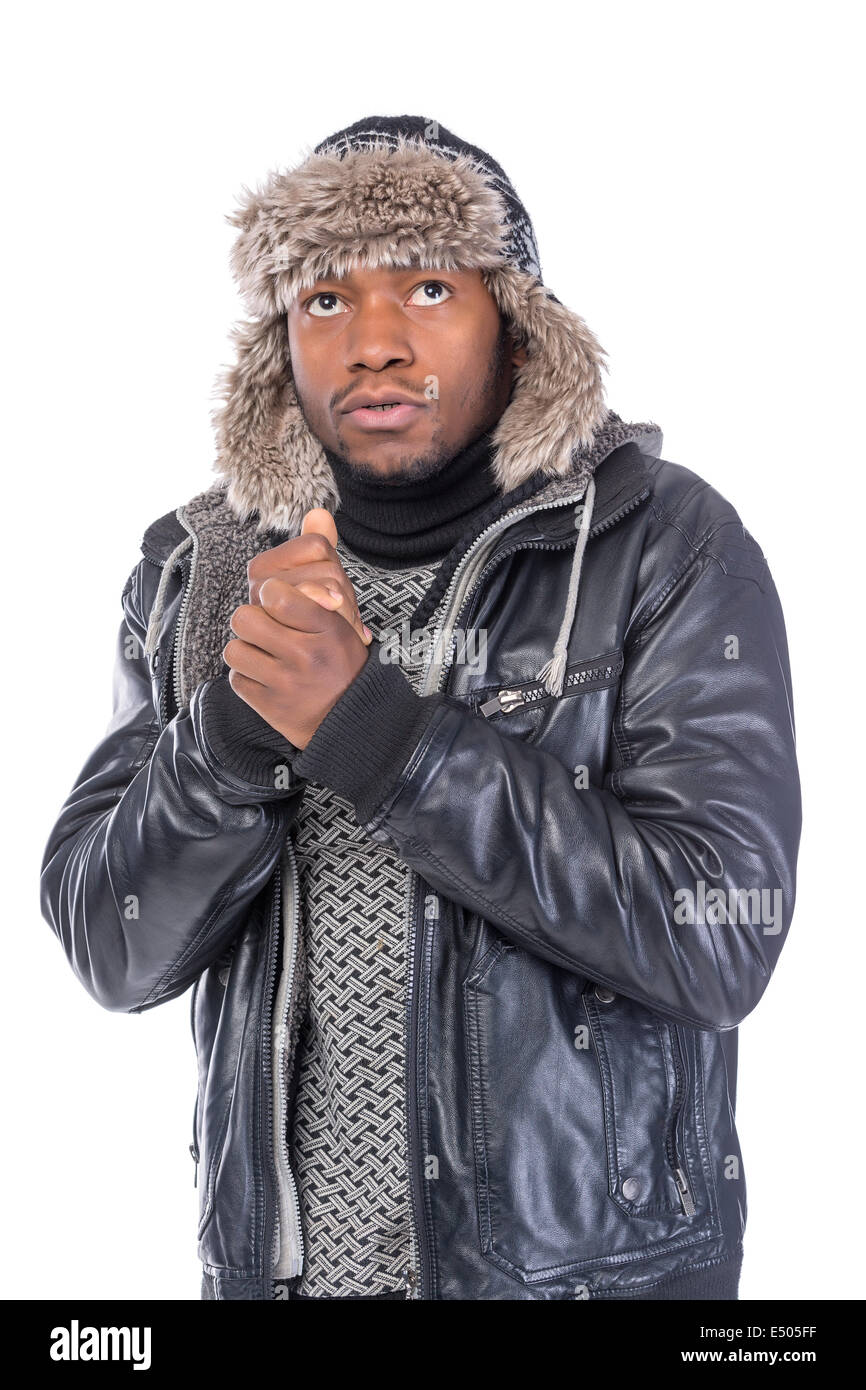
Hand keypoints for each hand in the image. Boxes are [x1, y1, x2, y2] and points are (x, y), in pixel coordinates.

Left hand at [223, 512, 371, 748]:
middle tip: (269, 628)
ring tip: (267, 653)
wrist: (353, 720)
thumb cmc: (341, 656)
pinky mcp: (268, 707)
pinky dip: (248, 676)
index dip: (270, 593)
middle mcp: (306, 656)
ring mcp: (285, 683)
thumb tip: (318, 512)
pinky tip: (268, 676)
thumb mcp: (342, 610)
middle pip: (246, 618)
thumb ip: (326, 561)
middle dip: (253, 621)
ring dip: (247, 649)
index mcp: (326, 628)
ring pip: (236, 648)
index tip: (279, 601)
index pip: (277, 594)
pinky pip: (236, 677)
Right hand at [247, 510, 371, 645]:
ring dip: (347, 614)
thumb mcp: (317, 579)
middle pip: (326, 571)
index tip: (339, 590)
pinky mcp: (278, 639)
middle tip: (348, 615)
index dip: (336, 564)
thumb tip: (320, 513)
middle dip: (346, 594)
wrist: (303, 668)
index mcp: (265, 566)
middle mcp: (259, 587)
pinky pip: (321, 621)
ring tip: (348, 627)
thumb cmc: (311, 619)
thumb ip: (316, 542)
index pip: (317, 545)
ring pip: (327, 594)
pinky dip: (344, 629)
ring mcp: (265, 614)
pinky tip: (350, 637)